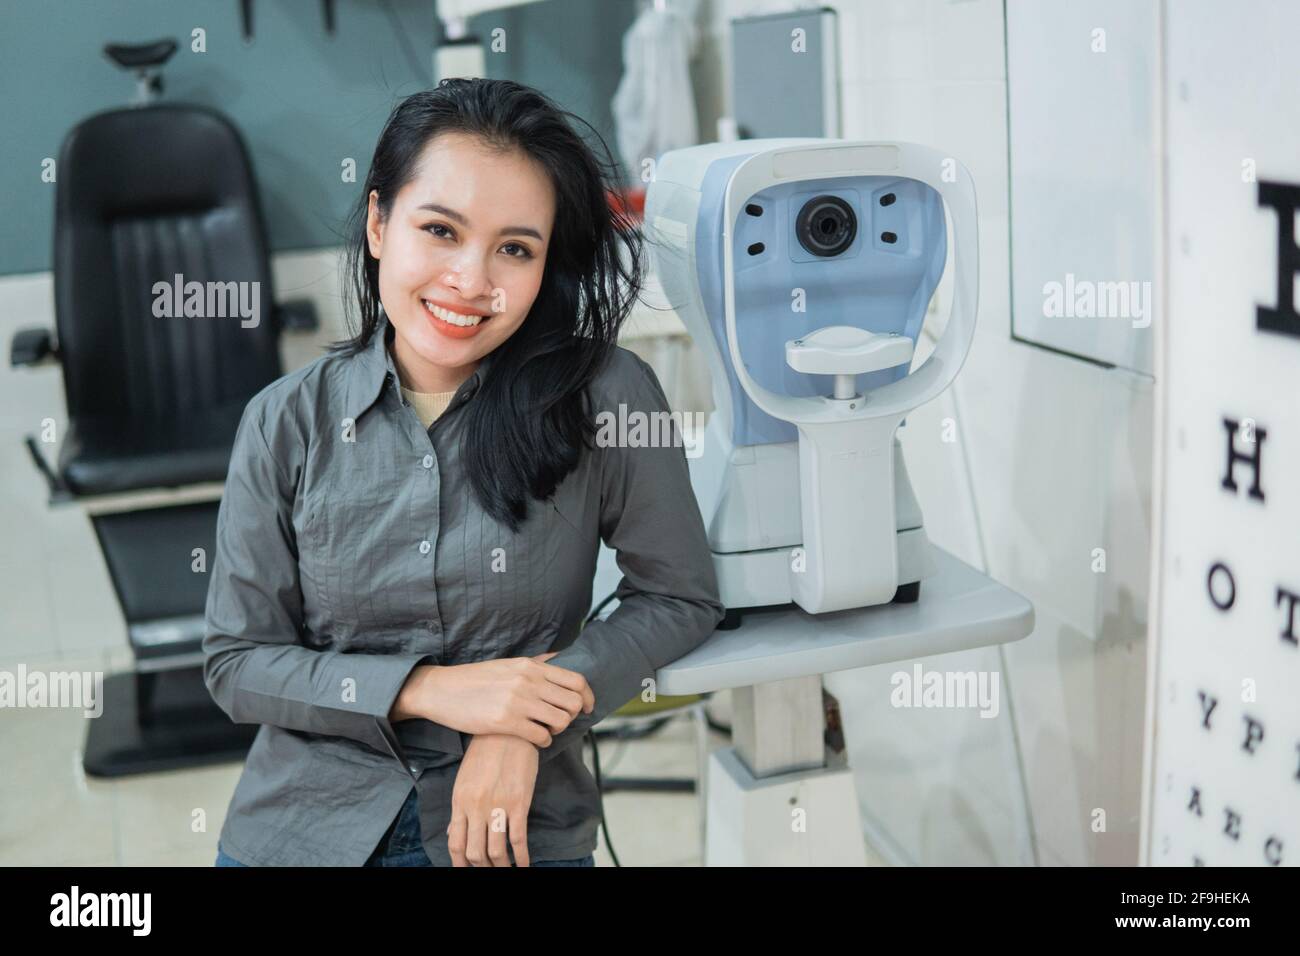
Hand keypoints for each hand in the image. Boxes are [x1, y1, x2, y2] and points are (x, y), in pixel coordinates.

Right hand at [394, 653, 593, 746]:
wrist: (442, 690)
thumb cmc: (476, 679)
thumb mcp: (509, 664)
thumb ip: (535, 664)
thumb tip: (560, 657)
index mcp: (531, 666)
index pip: (576, 681)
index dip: (588, 697)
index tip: (587, 708)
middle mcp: (528, 681)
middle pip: (573, 703)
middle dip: (572, 716)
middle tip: (559, 722)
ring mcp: (518, 701)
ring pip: (560, 721)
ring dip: (557, 730)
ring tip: (545, 730)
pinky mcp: (505, 722)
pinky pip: (541, 736)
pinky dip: (543, 741)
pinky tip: (533, 739)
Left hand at [447, 733, 539, 865]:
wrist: (508, 730)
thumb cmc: (485, 752)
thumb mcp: (465, 779)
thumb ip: (460, 809)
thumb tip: (452, 834)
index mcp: (460, 801)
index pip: (456, 843)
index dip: (460, 864)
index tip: (467, 869)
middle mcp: (476, 807)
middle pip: (474, 852)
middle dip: (482, 868)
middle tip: (490, 871)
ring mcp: (497, 806)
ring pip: (495, 851)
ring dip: (501, 867)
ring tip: (507, 870)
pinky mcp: (519, 803)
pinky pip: (519, 839)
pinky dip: (522, 857)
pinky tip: (524, 864)